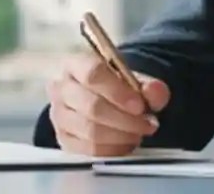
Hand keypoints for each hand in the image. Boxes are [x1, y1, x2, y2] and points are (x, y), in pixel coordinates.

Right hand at [46, 54, 170, 155]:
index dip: (118, 92)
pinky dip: (113, 149)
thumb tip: (154, 92)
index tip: (139, 106)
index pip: (92, 74)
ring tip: (139, 133)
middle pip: (92, 107)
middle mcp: (61, 88)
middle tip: (148, 124)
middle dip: (126, 119)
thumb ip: (149, 85)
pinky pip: (89, 150)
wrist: (100, 99)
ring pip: (91, 131)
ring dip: (122, 136)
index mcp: (75, 64)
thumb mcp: (135, 79)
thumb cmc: (115, 86)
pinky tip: (127, 143)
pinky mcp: (64, 139)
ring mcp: (59, 115)